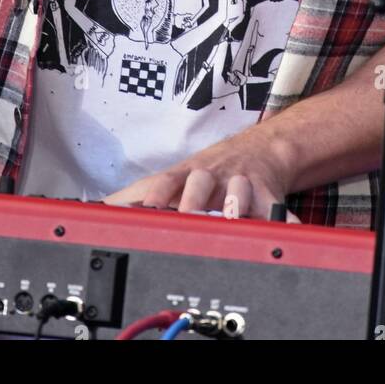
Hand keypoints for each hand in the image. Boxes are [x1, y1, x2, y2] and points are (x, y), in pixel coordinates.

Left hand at [103, 129, 299, 220]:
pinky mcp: (268, 194)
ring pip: (239, 190)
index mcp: (186, 177)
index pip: (164, 182)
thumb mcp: (172, 177)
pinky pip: (278, 210)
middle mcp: (212, 177)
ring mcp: (240, 183)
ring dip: (236, 204)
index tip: (143, 210)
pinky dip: (284, 223)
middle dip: (193, 200)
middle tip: (187, 217)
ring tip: (233, 218)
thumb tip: (98, 211)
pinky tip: (286, 234)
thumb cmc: (209, 170)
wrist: (260, 149)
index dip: (154, 195)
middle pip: (200, 182)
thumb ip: (136, 195)